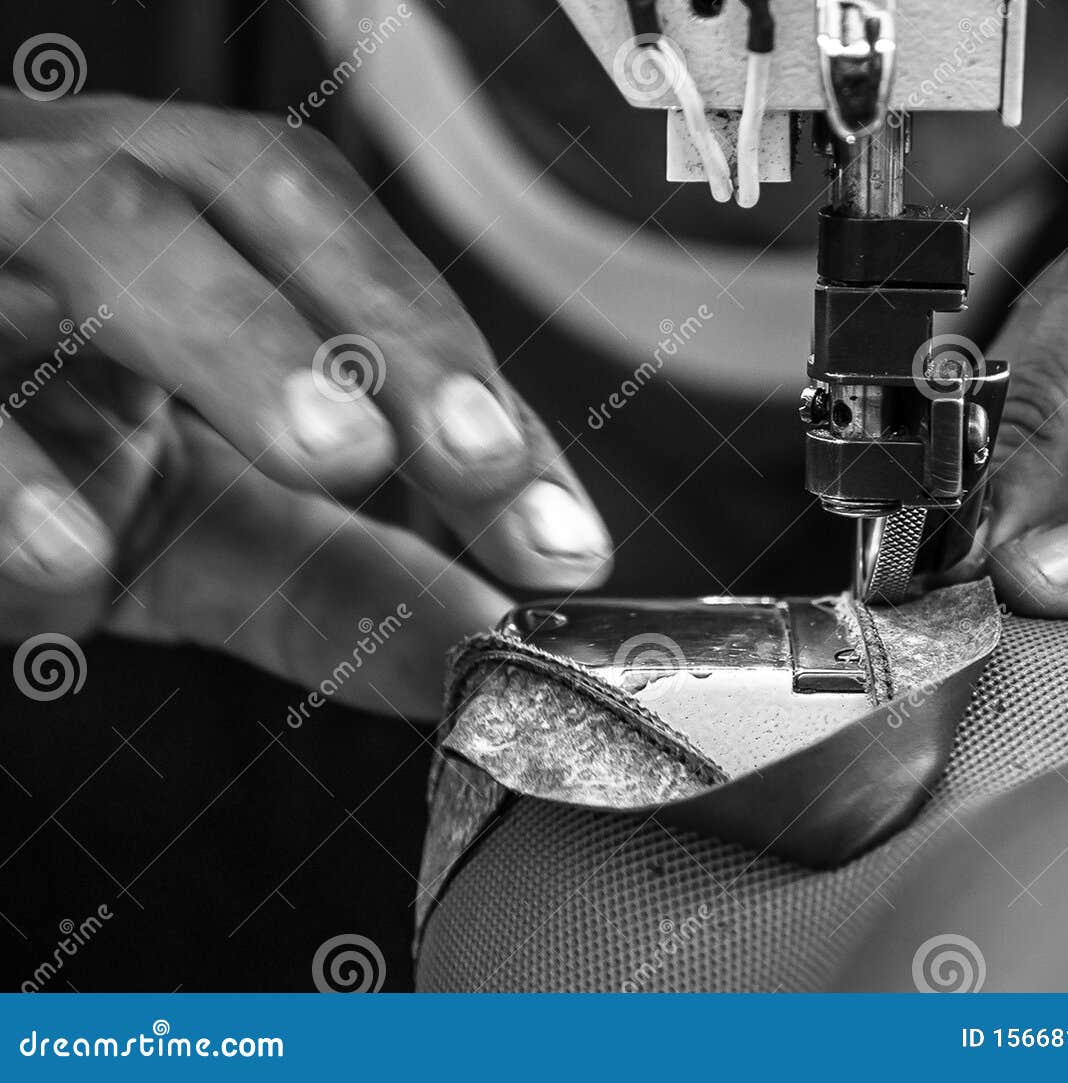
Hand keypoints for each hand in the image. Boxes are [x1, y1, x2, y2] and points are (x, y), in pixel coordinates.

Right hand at [0, 93, 611, 717]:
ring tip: (339, 454)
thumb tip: (489, 644)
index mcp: (193, 227)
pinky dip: (2, 472)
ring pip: (91, 225)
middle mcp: (88, 197)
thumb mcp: (211, 530)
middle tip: (480, 460)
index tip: (553, 526)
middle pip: (248, 195)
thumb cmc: (46, 456)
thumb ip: (345, 582)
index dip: (467, 378)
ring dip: (234, 334)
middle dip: (385, 327)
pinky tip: (72, 559)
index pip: (361, 263)